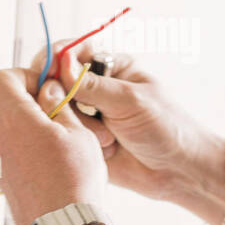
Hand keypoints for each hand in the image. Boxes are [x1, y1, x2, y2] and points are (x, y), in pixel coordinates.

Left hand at [0, 66, 107, 224]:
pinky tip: (54, 161)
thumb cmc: (74, 180)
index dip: (24, 75)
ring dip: (31, 125)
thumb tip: (48, 90)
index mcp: (14, 118)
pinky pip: (11, 150)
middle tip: (61, 112)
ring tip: (63, 140)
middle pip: (5, 103)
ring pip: (10, 127)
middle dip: (32, 101)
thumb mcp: (77, 132)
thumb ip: (59, 105)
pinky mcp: (3, 177)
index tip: (46, 86)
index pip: (0, 79)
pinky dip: (28, 147)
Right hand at [30, 41, 219, 202]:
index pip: (70, 53)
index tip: (46, 71)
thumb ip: (93, 85)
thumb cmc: (166, 127)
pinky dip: (77, 143)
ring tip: (108, 140)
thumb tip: (60, 63)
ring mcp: (87, 116)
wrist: (178, 171)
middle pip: (55, 82)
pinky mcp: (83, 141)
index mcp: (110, 68)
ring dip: (78, 125)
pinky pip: (63, 137)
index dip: (53, 59)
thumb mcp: (130, 100)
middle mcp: (95, 89)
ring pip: (57, 112)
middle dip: (64, 99)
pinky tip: (103, 151)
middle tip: (82, 114)